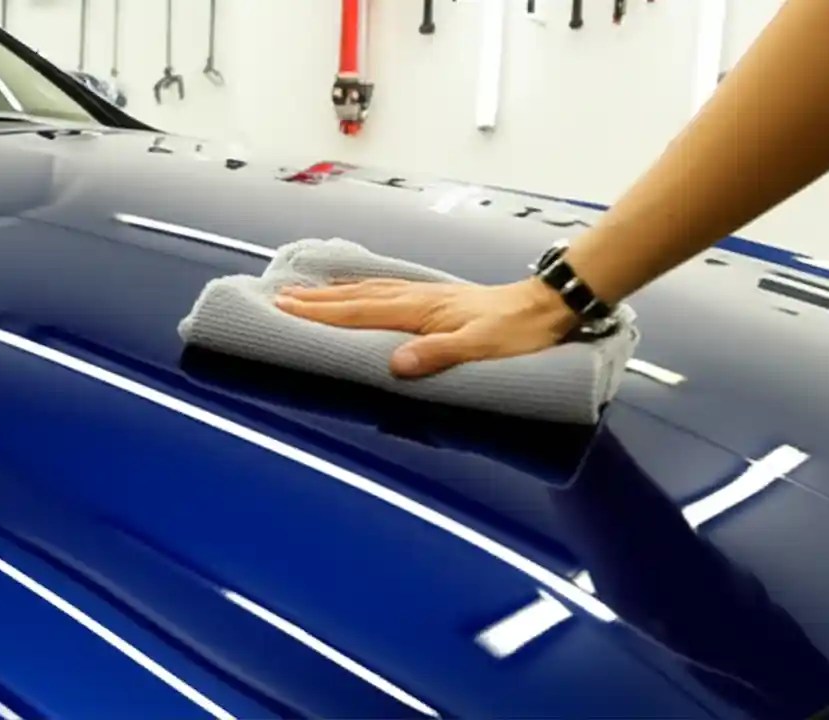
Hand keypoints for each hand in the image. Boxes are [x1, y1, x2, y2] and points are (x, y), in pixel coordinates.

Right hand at [274, 277, 577, 376]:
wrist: (548, 306)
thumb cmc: (517, 332)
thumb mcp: (481, 348)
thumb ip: (437, 355)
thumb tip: (396, 364)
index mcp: (420, 311)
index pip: (360, 312)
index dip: (322, 313)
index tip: (287, 308)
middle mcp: (416, 298)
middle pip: (355, 298)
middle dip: (317, 300)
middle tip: (281, 298)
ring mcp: (425, 296)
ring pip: (368, 291)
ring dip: (334, 294)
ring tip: (306, 294)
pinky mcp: (435, 299)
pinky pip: (384, 291)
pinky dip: (361, 291)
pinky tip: (356, 293)